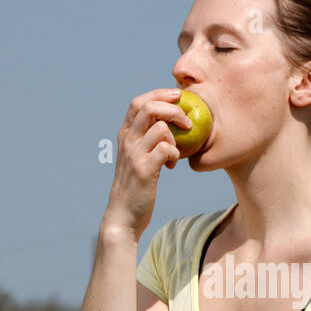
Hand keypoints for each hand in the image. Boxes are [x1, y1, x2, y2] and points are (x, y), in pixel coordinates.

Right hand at [103, 88, 192, 240]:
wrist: (123, 216)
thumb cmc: (136, 187)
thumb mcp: (137, 158)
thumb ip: (146, 140)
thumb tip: (168, 123)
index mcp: (125, 135)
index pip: (138, 102)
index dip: (159, 94)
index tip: (178, 96)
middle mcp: (127, 141)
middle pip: (149, 107)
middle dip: (173, 108)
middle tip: (187, 122)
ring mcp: (134, 155)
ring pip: (160, 127)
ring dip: (175, 138)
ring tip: (174, 153)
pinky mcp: (144, 171)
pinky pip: (166, 149)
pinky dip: (174, 154)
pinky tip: (171, 166)